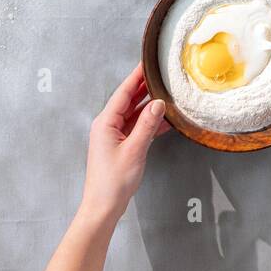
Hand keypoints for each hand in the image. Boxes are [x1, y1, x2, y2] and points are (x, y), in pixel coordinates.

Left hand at [79, 63, 169, 222]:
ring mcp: (114, 136)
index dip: (136, 76)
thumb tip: (158, 103)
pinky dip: (149, 123)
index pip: (124, 92)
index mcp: (105, 122)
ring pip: (134, 114)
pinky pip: (136, 128)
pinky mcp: (121, 146)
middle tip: (161, 74)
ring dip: (149, 106)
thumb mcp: (134, 150)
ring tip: (167, 93)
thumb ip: (147, 125)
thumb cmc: (113, 181)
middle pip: (128, 100)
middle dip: (145, 88)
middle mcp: (107, 125)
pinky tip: (164, 120)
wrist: (103, 207)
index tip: (147, 62)